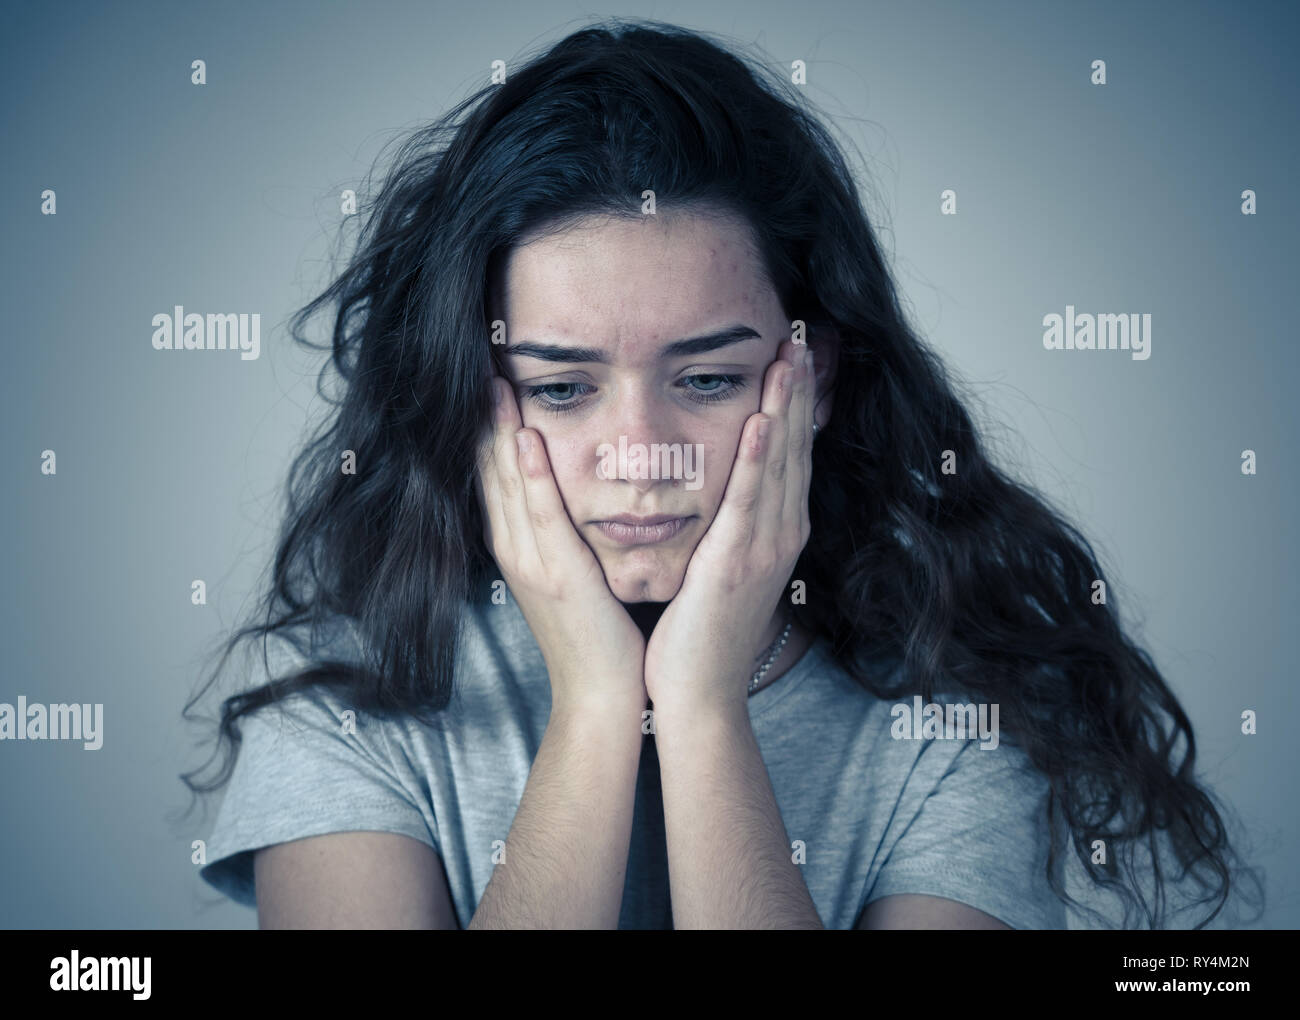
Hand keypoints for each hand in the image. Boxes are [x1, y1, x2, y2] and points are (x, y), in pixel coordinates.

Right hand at [476, 376, 647, 715]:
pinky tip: (524, 438)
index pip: (495, 474)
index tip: (487, 378)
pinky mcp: (558, 575)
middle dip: (483, 416)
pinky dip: (530, 475)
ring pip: (507, 484)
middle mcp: (515, 549)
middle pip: (491, 470)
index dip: (486, 426)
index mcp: (519, 547)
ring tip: (493, 380)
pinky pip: (541, 515)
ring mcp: (531, 562)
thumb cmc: (599, 634)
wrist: (603, 695)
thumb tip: (571, 493)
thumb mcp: (573, 573)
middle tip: (479, 361)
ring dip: (499, 430)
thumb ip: (566, 532)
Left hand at [643, 340, 814, 716]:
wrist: (698, 693)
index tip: (793, 359)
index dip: (794, 404)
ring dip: (785, 408)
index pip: (789, 454)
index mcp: (774, 532)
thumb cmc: (699, 633)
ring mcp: (764, 548)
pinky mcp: (738, 563)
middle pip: (794, 448)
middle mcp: (779, 534)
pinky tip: (763, 421)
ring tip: (789, 358)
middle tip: (799, 338)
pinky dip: (761, 459)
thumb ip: (726, 527)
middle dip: (797, 392)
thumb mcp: (719, 568)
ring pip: (780, 464)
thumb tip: (718, 492)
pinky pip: (750, 501)